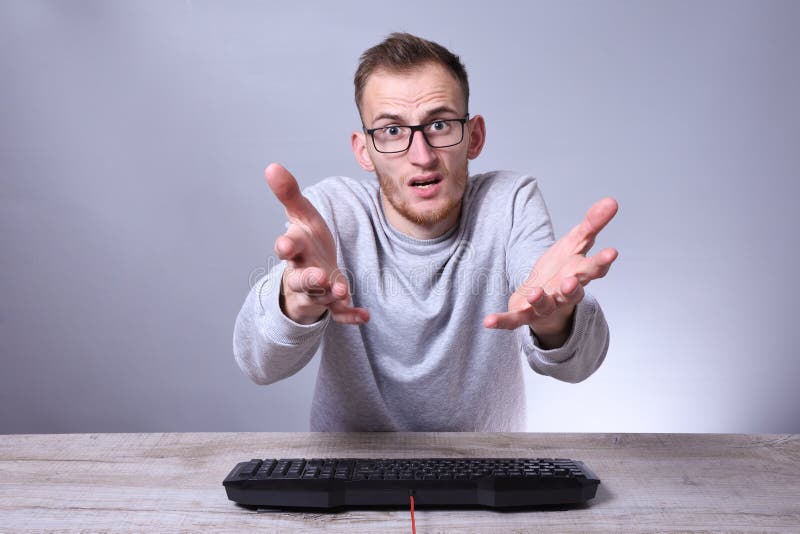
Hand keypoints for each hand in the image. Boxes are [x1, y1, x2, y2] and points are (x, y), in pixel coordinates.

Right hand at [265, 163, 369, 324]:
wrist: (310, 277)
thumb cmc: (306, 244)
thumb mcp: (301, 217)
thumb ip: (289, 194)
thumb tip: (272, 166)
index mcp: (296, 250)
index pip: (288, 247)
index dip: (286, 246)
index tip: (284, 245)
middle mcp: (303, 273)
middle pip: (301, 280)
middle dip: (309, 279)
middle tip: (318, 276)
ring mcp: (317, 291)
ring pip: (320, 297)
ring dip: (331, 294)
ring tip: (342, 291)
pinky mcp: (332, 304)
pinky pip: (339, 313)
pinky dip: (350, 315)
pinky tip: (363, 316)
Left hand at [483, 197, 618, 346]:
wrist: (545, 299)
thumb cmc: (563, 269)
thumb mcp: (576, 242)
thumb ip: (592, 223)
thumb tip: (612, 200)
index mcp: (579, 274)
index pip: (593, 268)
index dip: (602, 262)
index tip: (612, 252)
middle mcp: (564, 293)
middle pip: (572, 291)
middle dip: (572, 287)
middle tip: (571, 281)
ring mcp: (544, 305)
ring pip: (544, 305)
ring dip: (540, 300)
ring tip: (534, 294)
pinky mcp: (524, 314)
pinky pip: (513, 319)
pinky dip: (502, 320)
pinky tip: (488, 321)